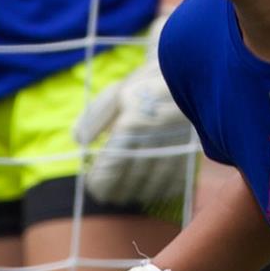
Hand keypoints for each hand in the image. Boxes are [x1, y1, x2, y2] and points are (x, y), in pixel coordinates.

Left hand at [73, 20, 196, 212]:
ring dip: (139, 193)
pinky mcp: (191, 149)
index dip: (102, 181)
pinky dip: (163, 189)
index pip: (112, 165)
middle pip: (131, 177)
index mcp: (130, 124)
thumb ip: (95, 117)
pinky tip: (154, 192)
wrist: (192, 72)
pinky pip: (176, 178)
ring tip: (128, 198)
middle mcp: (152, 138)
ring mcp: (174, 146)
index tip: (94, 188)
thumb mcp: (118, 93)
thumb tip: (77, 139)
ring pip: (153, 181)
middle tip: (110, 198)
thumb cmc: (148, 82)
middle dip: (118, 190)